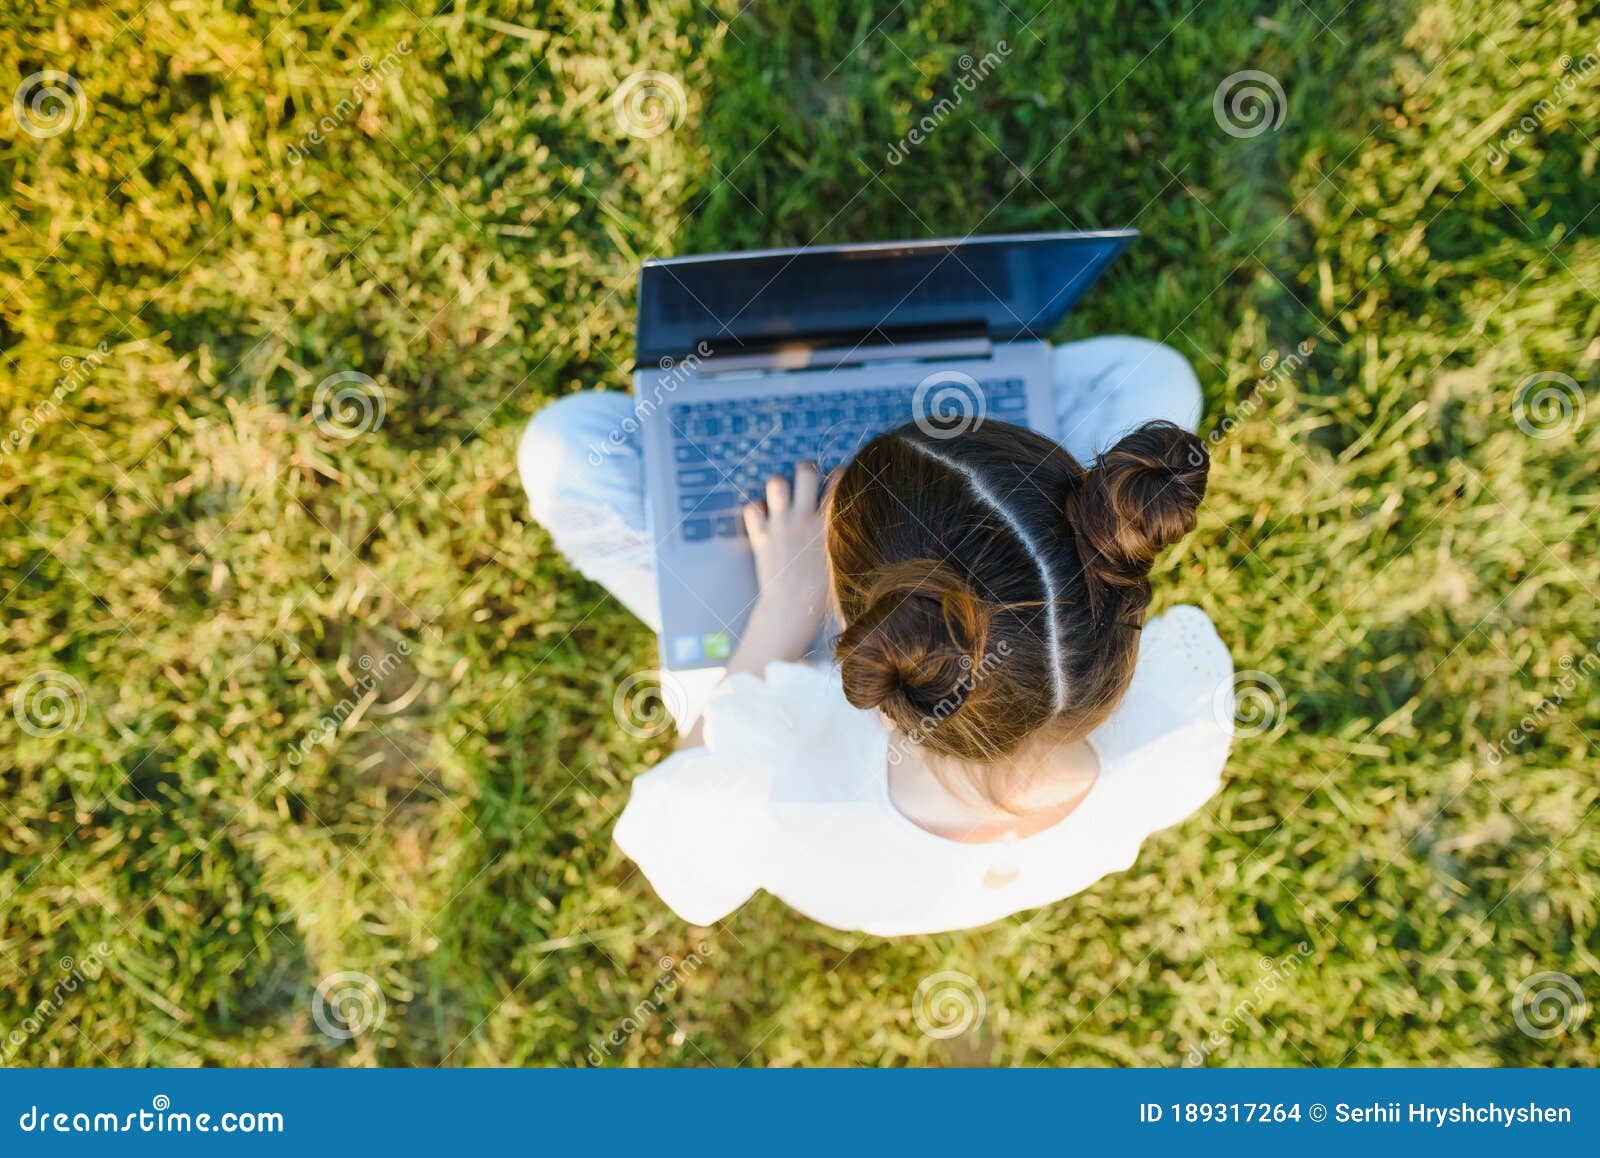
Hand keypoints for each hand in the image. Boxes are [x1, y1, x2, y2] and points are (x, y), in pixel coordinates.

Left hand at [737, 462, 828, 662]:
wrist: (792, 612)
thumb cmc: (822, 593)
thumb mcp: (842, 559)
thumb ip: (841, 535)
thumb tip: (842, 519)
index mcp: (830, 524)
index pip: (838, 480)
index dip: (837, 475)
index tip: (835, 480)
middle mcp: (805, 518)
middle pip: (805, 470)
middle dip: (805, 470)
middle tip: (805, 482)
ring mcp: (780, 525)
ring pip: (776, 482)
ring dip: (779, 487)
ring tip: (782, 499)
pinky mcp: (760, 537)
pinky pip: (751, 508)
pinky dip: (756, 512)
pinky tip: (763, 522)